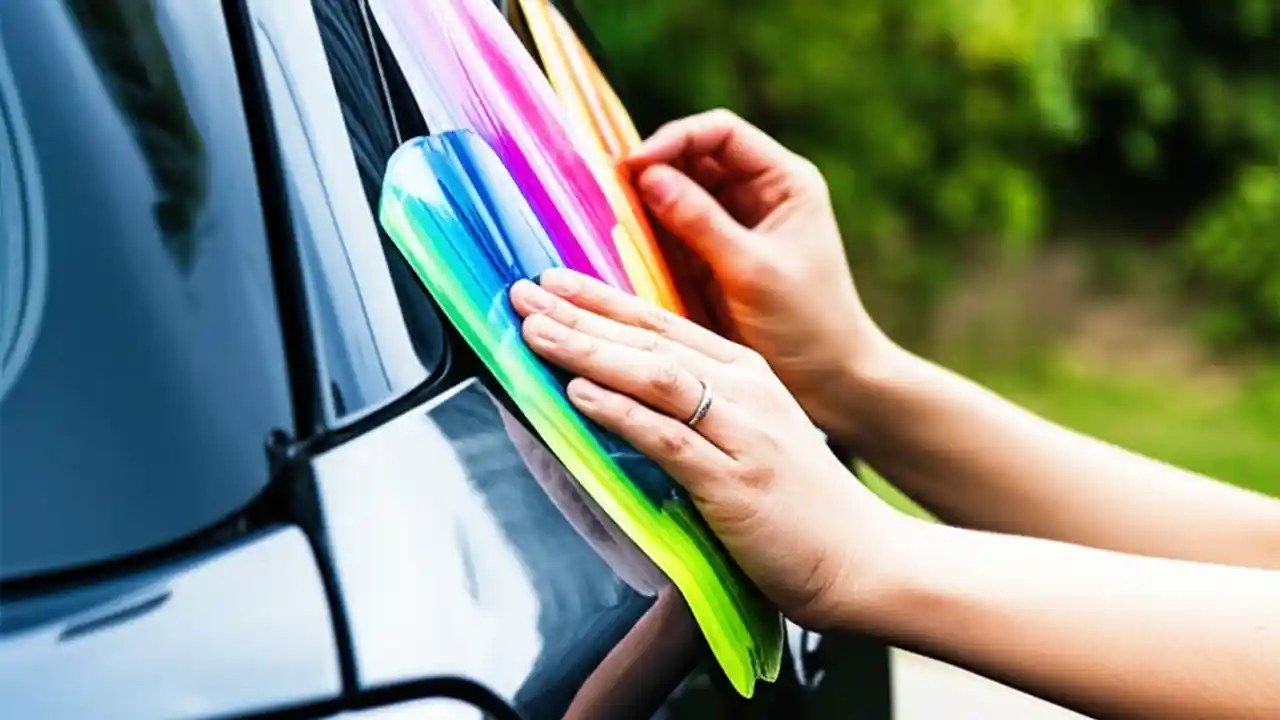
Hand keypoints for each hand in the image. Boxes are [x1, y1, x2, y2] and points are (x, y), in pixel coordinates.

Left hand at [510, 270, 906, 627]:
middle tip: (522, 295)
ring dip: (591, 351)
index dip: (604, 300)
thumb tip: (630, 395)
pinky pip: (670, 439)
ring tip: (537, 332)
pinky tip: (580, 395)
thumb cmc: (804, 505)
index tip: (552, 282)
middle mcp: (746, 392)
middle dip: (581, 315)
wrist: (865, 558)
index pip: (663, 325)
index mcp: (747, 375)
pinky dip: (622, 413)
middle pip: (651, 341)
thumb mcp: (755, 436)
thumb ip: (702, 411)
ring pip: (655, 377)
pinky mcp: (737, 483)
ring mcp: (744, 434)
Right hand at [627, 109, 900, 438]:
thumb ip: (700, 221)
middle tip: (612, 192)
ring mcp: (735, 228)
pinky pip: (675, 235)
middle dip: (655, 170)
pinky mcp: (715, 261)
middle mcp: (759, 195)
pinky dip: (651, 237)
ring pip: (680, 196)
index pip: (722, 133)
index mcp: (784, 182)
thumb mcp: (752, 269)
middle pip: (695, 159)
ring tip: (611, 217)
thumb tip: (647, 176)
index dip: (676, 139)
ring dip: (648, 204)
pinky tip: (626, 245)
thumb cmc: (807, 322)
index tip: (635, 165)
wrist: (831, 382)